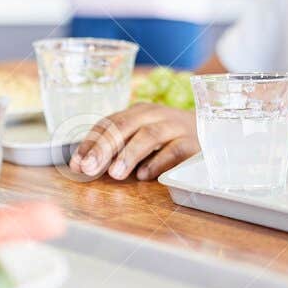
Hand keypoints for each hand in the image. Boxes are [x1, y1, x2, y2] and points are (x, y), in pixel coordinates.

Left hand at [70, 103, 198, 180]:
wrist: (212, 133)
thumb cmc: (168, 138)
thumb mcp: (141, 137)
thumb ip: (118, 148)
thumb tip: (86, 165)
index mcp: (136, 112)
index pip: (108, 123)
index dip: (90, 143)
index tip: (76, 164)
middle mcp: (154, 115)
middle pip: (125, 126)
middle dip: (104, 147)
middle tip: (89, 168)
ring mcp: (174, 127)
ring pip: (149, 135)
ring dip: (129, 154)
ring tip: (115, 174)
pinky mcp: (192, 143)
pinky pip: (174, 150)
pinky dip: (158, 162)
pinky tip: (145, 175)